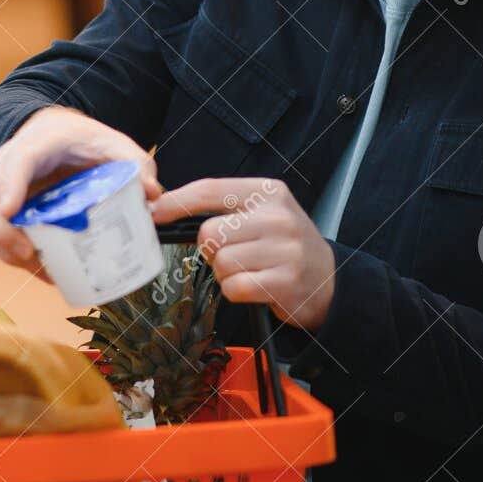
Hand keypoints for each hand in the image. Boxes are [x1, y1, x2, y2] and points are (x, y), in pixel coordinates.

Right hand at [0, 106, 161, 268]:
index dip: (10, 185)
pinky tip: (38, 268)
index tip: (9, 212)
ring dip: (2, 246)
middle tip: (27, 255)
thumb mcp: (114, 145)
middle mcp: (9, 160)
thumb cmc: (83, 141)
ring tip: (38, 269)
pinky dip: (8, 252)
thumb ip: (135, 164)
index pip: (17, 160)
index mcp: (40, 142)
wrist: (58, 134)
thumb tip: (151, 195)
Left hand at [150, 177, 335, 330]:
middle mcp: (277, 216)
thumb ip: (223, 208)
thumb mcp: (263, 213)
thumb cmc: (284, 246)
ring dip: (226, 274)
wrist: (329, 281)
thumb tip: (164, 209)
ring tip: (251, 271)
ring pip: (220, 263)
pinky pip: (234, 287)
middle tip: (235, 255)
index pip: (210, 190)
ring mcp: (284, 249)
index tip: (153, 212)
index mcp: (268, 192)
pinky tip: (258, 287)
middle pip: (209, 233)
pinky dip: (237, 291)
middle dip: (212, 251)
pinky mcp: (285, 281)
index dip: (176, 202)